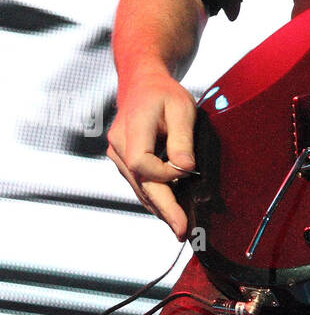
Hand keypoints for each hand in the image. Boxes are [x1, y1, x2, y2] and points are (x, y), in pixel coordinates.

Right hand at [105, 71, 196, 240]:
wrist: (141, 84)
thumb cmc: (164, 94)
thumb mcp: (181, 108)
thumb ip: (182, 139)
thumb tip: (186, 170)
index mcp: (131, 127)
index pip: (140, 161)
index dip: (163, 173)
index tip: (187, 173)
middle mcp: (118, 145)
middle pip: (140, 182)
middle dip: (163, 208)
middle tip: (181, 230)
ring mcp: (117, 155)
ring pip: (138, 187)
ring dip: (159, 208)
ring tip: (179, 227)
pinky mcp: (123, 161)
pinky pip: (139, 183)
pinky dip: (154, 197)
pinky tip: (169, 211)